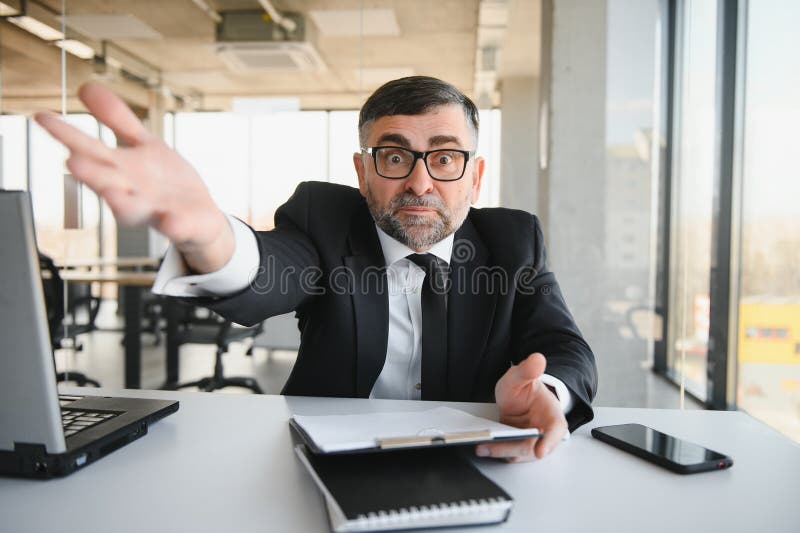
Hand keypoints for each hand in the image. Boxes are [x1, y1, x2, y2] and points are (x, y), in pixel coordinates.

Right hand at [34, 82, 232, 272]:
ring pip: (134, 208)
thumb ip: (118, 120)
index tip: (42, 117)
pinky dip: (174, 224)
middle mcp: (131, 192)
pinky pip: (177, 226)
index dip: (66, 134)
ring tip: (112, 192)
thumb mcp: (145, 144)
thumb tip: (87, 87)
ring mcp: (156, 210)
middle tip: (71, 160)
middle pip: (106, 181)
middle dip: (91, 173)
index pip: (89, 149)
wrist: (199, 216)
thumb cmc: (166, 181)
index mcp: (120, 170)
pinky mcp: (183, 224)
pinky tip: (170, 220)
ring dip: (122, 202)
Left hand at [476, 353, 568, 461]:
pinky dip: (496, 451)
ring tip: (483, 447)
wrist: (517, 397)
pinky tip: (483, 446)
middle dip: (513, 448)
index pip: (556, 430)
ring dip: (501, 452)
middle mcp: (543, 434)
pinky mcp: (516, 448)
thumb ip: (527, 370)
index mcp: (552, 416)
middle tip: (494, 445)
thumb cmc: (524, 389)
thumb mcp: (520, 376)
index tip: (540, 450)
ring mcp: (530, 442)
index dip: (550, 441)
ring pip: (519, 453)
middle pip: (533, 447)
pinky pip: (507, 453)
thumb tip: (537, 359)